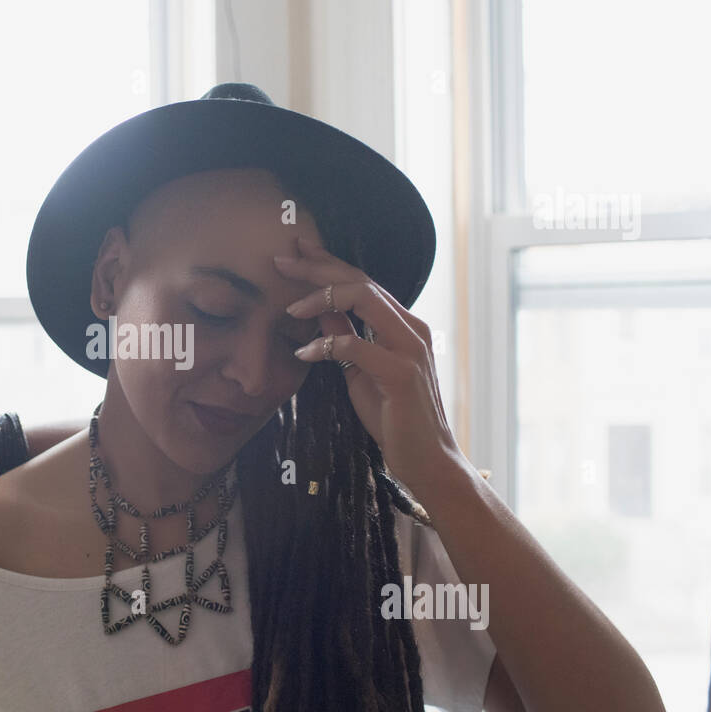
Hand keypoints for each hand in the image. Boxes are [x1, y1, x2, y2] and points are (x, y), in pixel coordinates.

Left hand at [273, 235, 465, 496]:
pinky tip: (302, 352)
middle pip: (361, 281)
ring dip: (320, 297)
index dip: (328, 263)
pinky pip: (355, 346)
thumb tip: (319, 313)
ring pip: (364, 299)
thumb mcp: (360, 373)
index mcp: (404, 325)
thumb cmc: (395, 419)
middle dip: (318, 267)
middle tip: (281, 260)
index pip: (363, 282)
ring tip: (289, 307)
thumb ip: (344, 340)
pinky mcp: (401, 373)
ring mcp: (410, 348)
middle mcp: (412, 328)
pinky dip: (324, 345)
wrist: (428, 460)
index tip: (296, 251)